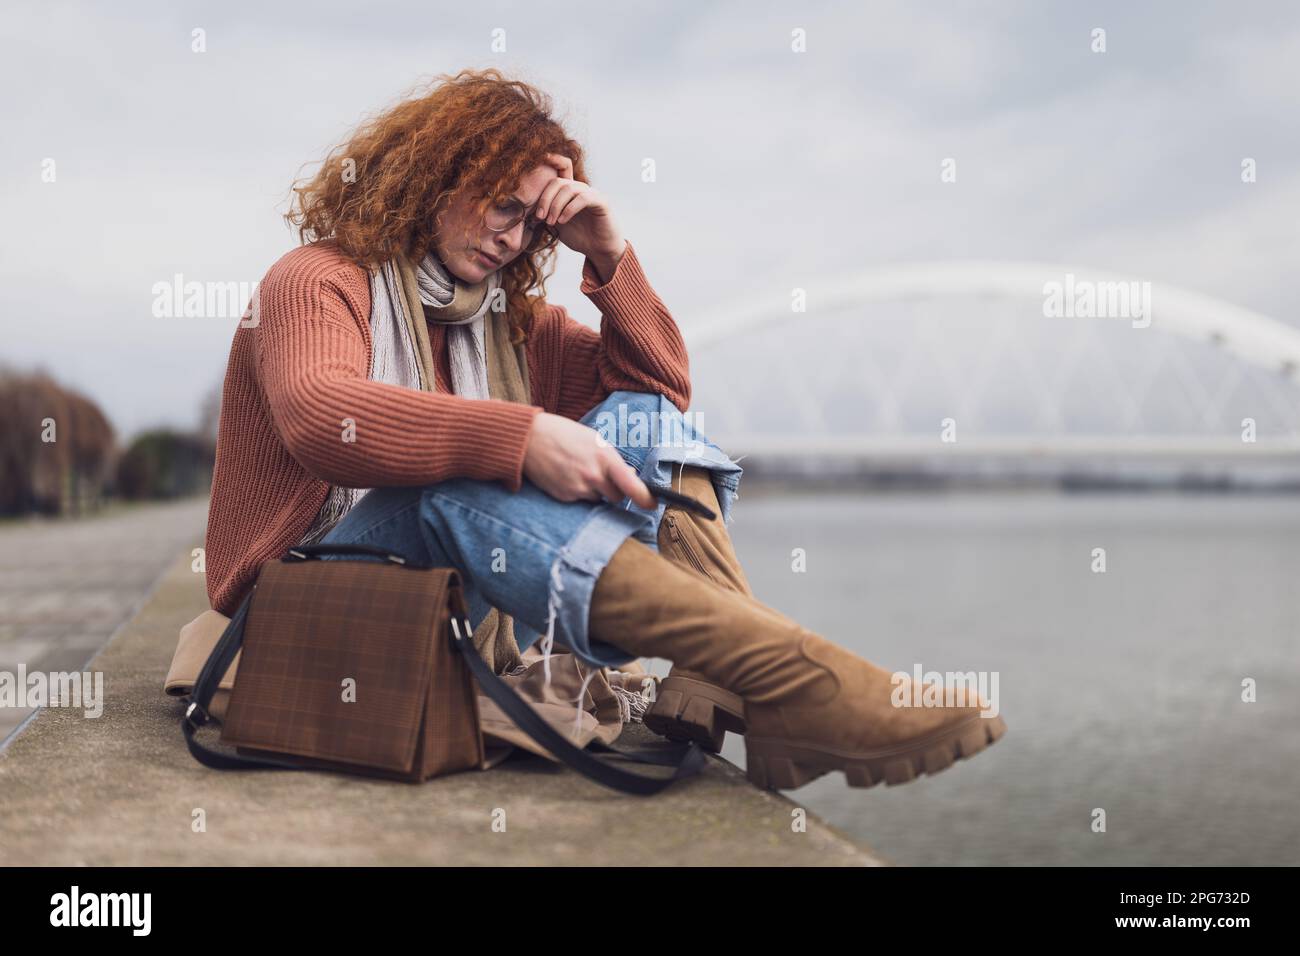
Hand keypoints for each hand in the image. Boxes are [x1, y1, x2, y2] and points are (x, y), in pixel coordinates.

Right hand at [523, 412, 655, 508]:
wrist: (529, 439)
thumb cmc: (564, 434)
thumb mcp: (594, 440)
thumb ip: (612, 460)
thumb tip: (630, 476)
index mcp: (605, 458)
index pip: (632, 486)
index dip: (645, 498)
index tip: (652, 504)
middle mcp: (593, 477)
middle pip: (617, 497)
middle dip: (614, 490)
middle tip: (601, 475)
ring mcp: (578, 489)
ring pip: (597, 499)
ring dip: (594, 490)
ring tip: (577, 470)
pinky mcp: (564, 497)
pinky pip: (580, 500)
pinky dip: (577, 491)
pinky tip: (566, 475)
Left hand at [535, 152, 625, 273]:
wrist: (599, 250)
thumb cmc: (579, 237)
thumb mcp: (557, 224)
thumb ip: (546, 213)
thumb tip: (527, 210)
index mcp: (570, 191)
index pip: (562, 168)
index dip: (553, 159)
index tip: (540, 159)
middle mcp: (580, 189)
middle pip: (558, 182)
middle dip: (545, 198)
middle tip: (540, 217)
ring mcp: (592, 194)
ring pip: (569, 189)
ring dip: (555, 206)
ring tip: (551, 222)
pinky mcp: (601, 202)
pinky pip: (582, 198)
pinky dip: (569, 209)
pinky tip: (563, 221)